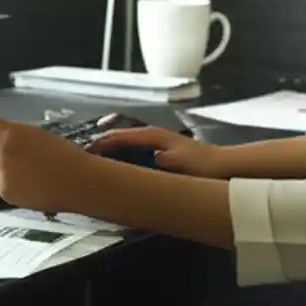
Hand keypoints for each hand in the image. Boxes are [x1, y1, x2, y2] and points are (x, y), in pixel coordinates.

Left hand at [0, 106, 96, 213]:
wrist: (78, 183)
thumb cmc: (63, 154)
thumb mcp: (37, 133)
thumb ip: (12, 132)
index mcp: (11, 135)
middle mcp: (2, 155)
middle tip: (10, 143)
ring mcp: (2, 176)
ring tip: (27, 163)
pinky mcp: (4, 191)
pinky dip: (7, 175)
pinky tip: (27, 177)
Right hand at [87, 125, 230, 178]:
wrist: (222, 167)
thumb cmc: (200, 164)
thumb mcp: (176, 161)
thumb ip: (158, 160)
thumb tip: (134, 164)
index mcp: (151, 135)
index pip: (118, 136)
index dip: (100, 144)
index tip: (83, 153)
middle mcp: (151, 136)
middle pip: (119, 138)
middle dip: (102, 146)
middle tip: (83, 159)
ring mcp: (156, 143)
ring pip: (126, 145)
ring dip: (112, 152)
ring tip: (95, 164)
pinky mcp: (160, 153)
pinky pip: (135, 153)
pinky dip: (123, 158)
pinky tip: (120, 170)